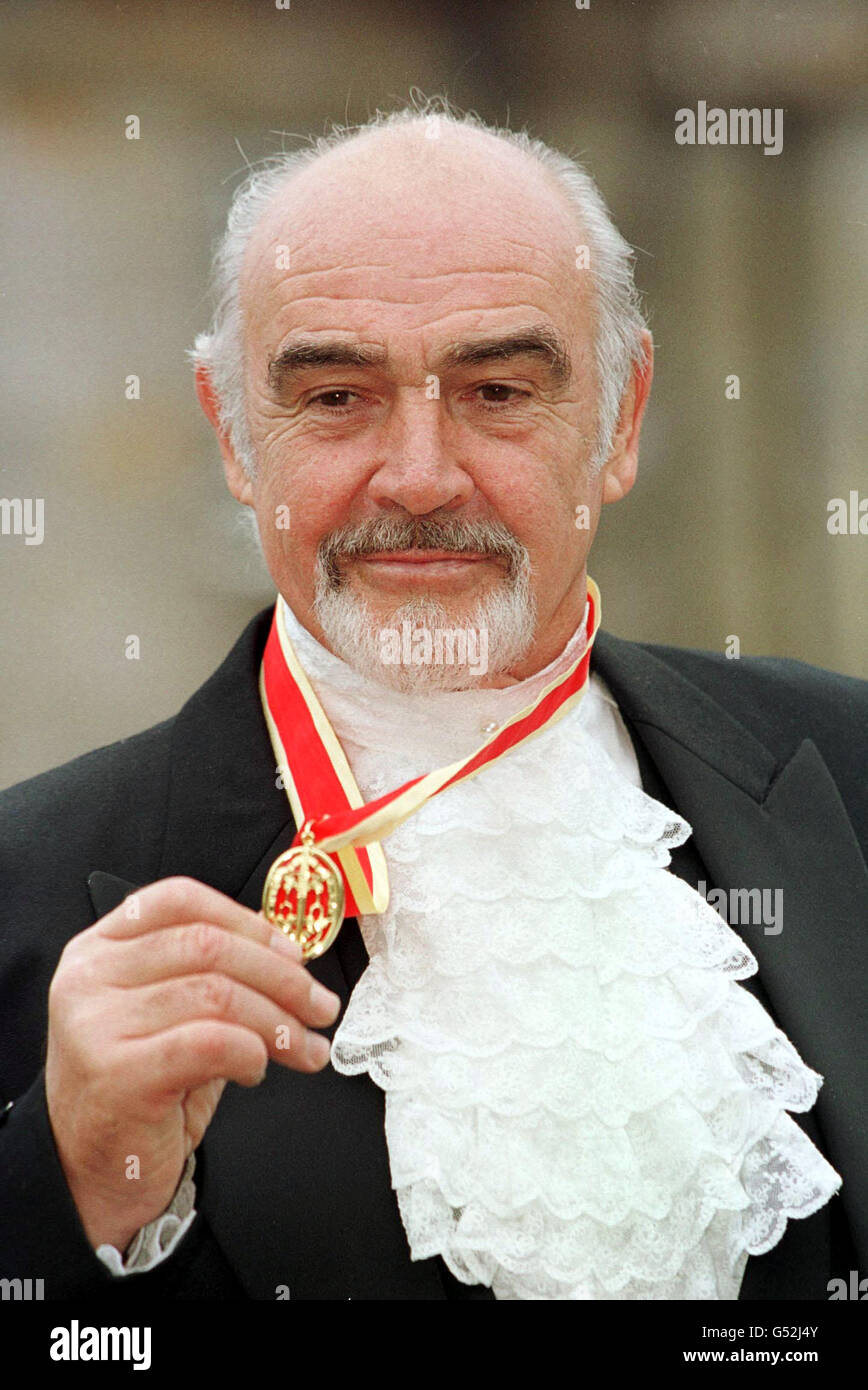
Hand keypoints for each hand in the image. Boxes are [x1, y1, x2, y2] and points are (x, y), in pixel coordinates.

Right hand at [44, 876, 338, 1252]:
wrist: (90, 1176)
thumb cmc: (140, 1092)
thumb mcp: (171, 1016)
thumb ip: (213, 973)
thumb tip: (283, 944)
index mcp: (100, 949)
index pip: (179, 900)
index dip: (248, 922)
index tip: (294, 955)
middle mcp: (89, 977)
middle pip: (207, 945)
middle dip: (281, 977)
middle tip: (320, 1007)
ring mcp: (96, 1023)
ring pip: (217, 994)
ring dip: (278, 1022)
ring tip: (302, 1048)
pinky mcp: (117, 1073)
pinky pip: (210, 1042)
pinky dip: (250, 1052)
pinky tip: (255, 1070)